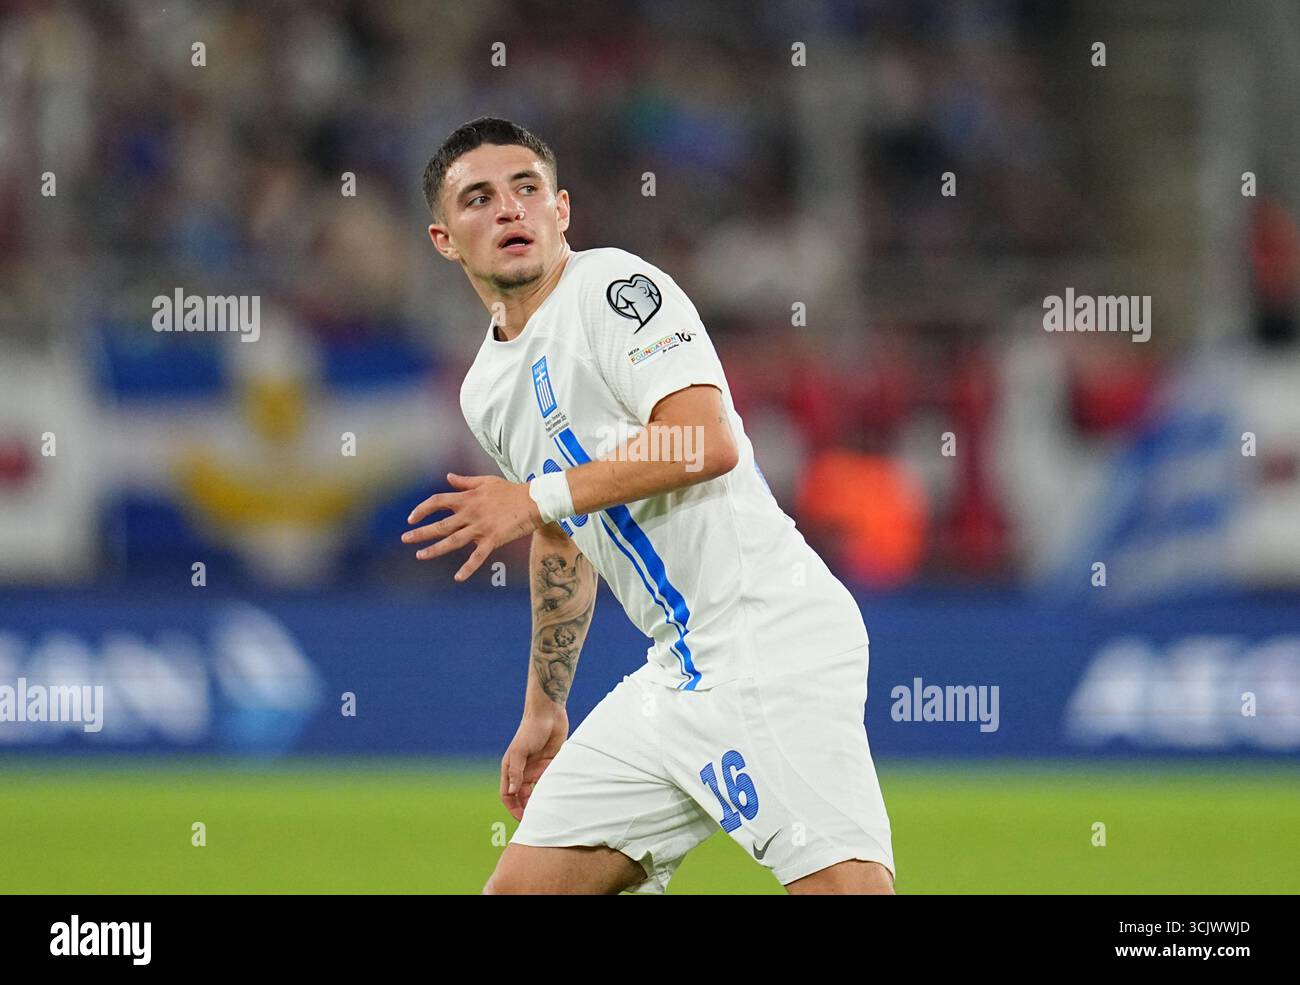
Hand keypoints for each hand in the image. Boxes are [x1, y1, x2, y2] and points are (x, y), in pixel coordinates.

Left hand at [402, 473, 542, 581]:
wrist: (534, 500)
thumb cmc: (511, 490)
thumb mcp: (486, 481)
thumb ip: (465, 481)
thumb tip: (448, 477)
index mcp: (467, 498)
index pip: (437, 501)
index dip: (422, 509)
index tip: (411, 517)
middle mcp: (470, 513)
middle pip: (440, 524)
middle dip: (420, 532)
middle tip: (405, 539)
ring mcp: (480, 527)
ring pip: (453, 541)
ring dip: (434, 549)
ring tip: (420, 555)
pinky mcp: (493, 539)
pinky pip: (478, 556)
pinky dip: (468, 568)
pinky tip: (458, 578)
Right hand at [500, 708, 567, 820]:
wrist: (549, 713)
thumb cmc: (531, 730)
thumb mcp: (520, 751)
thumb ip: (516, 772)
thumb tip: (513, 792)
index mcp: (511, 769)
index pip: (508, 795)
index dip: (513, 808)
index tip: (523, 820)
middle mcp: (523, 771)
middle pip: (524, 796)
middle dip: (529, 808)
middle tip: (539, 820)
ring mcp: (537, 768)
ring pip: (538, 790)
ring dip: (542, 800)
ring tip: (550, 812)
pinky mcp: (550, 764)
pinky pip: (551, 781)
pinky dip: (553, 789)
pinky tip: (560, 796)